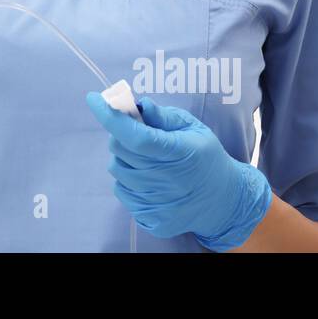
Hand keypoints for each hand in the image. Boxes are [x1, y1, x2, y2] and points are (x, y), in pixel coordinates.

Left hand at [85, 92, 271, 251]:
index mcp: (177, 152)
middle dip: (121, 134)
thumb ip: (163, 116)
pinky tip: (150, 179)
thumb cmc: (205, 156)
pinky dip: (129, 180)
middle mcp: (165, 180)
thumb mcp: (192, 128)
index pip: (134, 135)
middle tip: (137, 133)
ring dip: (125, 158)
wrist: (224, 201)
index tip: (93, 98)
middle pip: (118, 149)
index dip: (110, 116)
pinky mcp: (151, 219)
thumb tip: (138, 104)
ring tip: (148, 159)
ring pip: (117, 169)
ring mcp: (157, 204)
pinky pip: (122, 192)